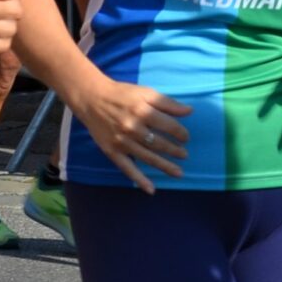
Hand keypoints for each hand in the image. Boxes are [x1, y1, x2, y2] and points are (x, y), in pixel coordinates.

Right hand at [78, 78, 190, 192]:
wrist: (92, 100)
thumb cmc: (122, 94)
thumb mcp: (145, 92)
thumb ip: (168, 102)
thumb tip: (189, 111)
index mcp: (143, 111)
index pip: (168, 126)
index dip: (180, 133)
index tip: (185, 137)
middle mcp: (133, 128)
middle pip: (160, 144)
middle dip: (175, 151)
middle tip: (184, 155)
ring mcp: (122, 142)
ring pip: (148, 157)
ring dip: (164, 166)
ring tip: (178, 172)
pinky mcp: (112, 152)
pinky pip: (128, 168)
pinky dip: (139, 179)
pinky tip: (151, 189)